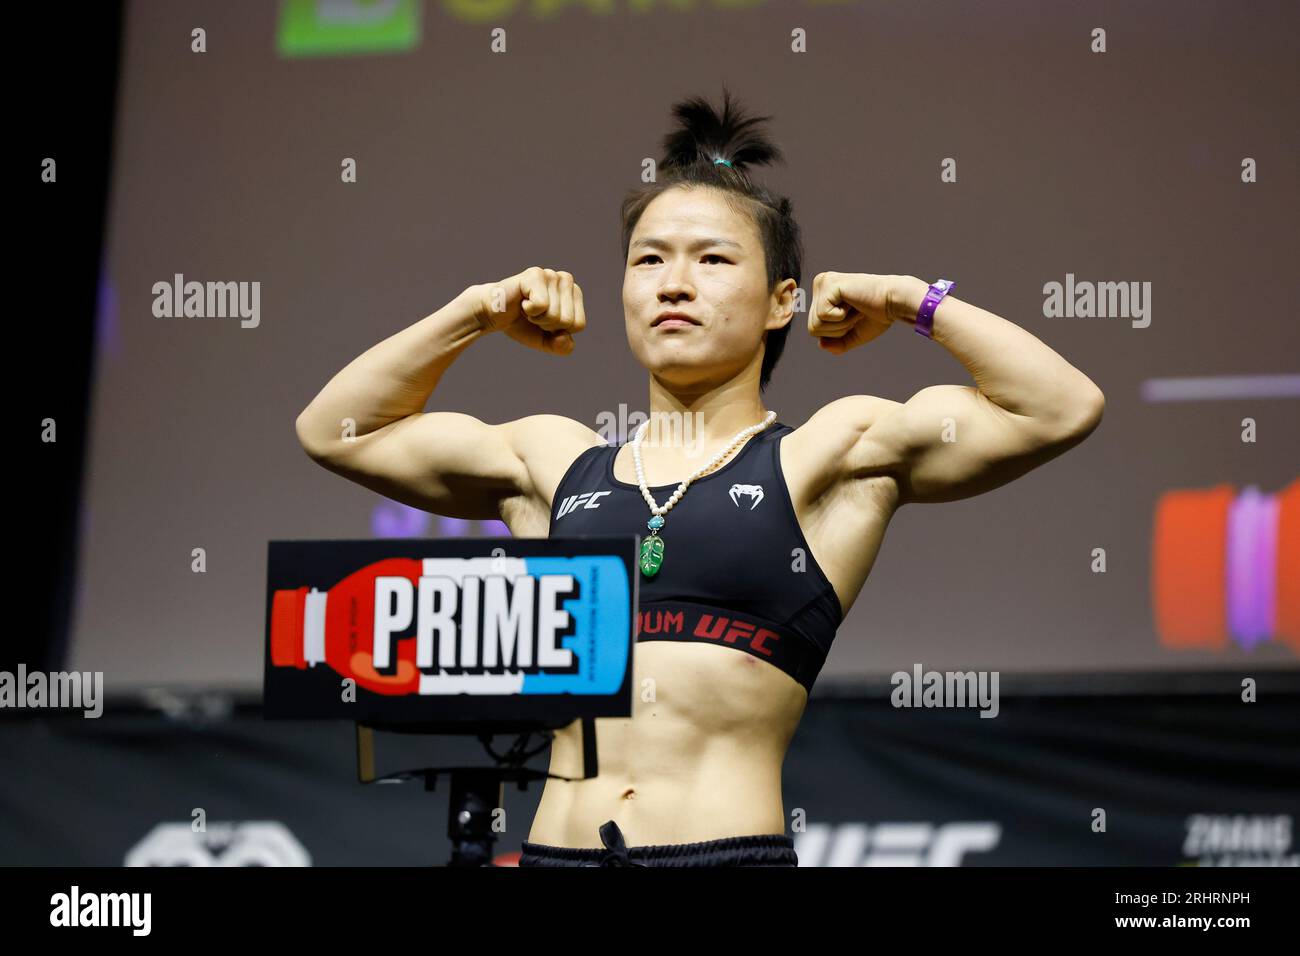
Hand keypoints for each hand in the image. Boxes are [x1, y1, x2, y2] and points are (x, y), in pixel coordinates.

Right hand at [469, 267, 585, 354]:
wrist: (493, 315)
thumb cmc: (522, 324)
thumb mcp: (546, 341)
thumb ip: (562, 346)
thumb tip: (565, 337)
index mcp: (574, 293)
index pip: (578, 325)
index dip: (558, 331)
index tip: (543, 320)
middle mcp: (566, 280)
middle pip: (568, 321)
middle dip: (547, 325)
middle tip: (533, 314)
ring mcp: (551, 275)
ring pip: (555, 315)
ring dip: (537, 318)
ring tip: (527, 307)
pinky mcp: (535, 275)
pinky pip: (542, 306)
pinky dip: (529, 311)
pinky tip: (522, 302)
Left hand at [808, 272, 900, 354]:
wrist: (896, 302)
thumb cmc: (878, 316)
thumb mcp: (854, 334)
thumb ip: (836, 342)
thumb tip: (821, 345)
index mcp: (823, 294)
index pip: (814, 329)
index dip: (837, 332)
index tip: (854, 316)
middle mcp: (819, 284)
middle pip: (812, 328)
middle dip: (838, 330)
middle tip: (856, 313)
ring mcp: (822, 283)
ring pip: (815, 324)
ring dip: (841, 324)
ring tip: (855, 308)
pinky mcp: (828, 284)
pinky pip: (822, 316)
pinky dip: (841, 317)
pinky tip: (854, 303)